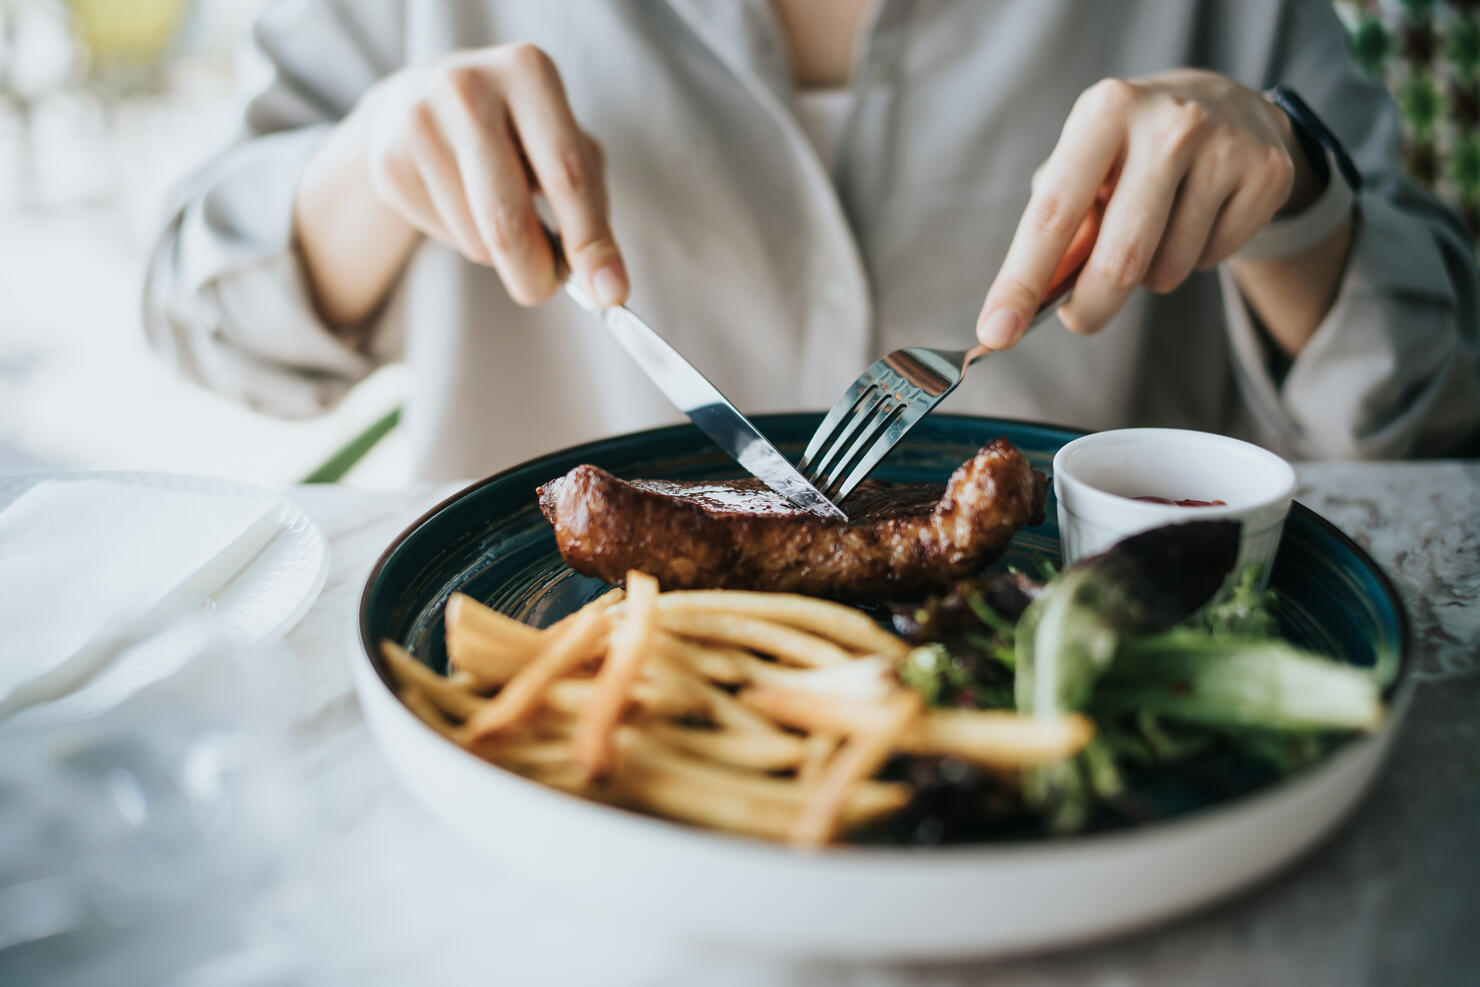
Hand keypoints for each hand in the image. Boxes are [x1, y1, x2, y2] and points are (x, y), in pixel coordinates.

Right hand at [359, 43, 625, 306]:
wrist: (421, 98)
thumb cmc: (516, 131)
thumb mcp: (565, 144)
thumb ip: (590, 208)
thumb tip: (605, 285)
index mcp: (527, 72)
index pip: (567, 173)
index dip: (591, 241)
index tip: (611, 293)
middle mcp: (466, 88)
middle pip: (507, 220)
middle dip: (535, 274)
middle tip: (546, 289)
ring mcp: (418, 123)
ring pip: (476, 240)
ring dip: (501, 252)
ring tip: (498, 207)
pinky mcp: (387, 161)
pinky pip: (445, 237)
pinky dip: (465, 238)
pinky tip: (460, 199)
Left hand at [977, 70, 1316, 348]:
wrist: (1226, 103)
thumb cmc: (1129, 150)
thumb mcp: (1084, 166)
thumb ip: (1057, 228)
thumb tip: (1033, 301)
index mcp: (1105, 111)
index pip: (1053, 214)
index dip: (1022, 281)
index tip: (996, 332)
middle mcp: (1168, 123)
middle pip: (1119, 260)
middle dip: (1090, 308)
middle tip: (1080, 320)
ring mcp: (1225, 146)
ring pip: (1166, 270)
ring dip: (1148, 276)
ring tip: (1154, 231)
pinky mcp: (1267, 174)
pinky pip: (1211, 261)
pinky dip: (1193, 260)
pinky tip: (1197, 217)